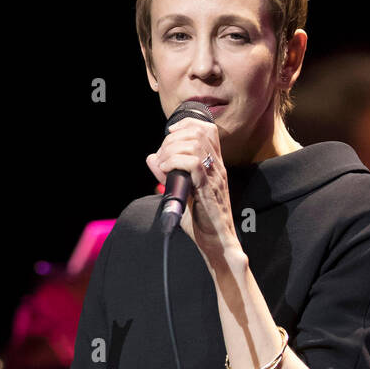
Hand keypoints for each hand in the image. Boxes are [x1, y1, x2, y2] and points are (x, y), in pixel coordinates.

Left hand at [146, 117, 240, 262]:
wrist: (217, 243)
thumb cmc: (201, 222)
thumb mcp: (182, 193)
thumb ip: (167, 175)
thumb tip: (151, 158)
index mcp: (215, 165)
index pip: (207, 129)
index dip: (186, 125)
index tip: (170, 135)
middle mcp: (217, 167)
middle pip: (198, 132)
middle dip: (173, 139)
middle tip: (162, 158)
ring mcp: (215, 176)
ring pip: (194, 143)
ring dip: (171, 150)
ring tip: (163, 166)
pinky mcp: (208, 188)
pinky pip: (192, 162)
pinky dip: (174, 162)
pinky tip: (167, 172)